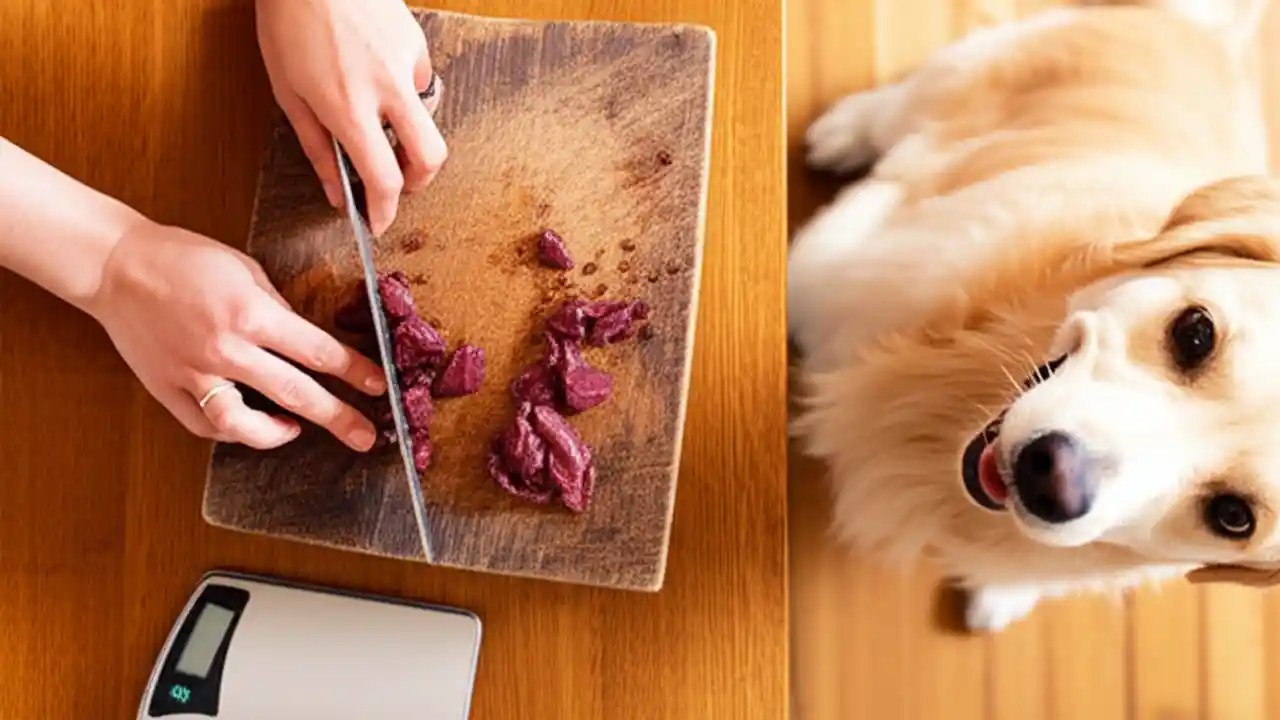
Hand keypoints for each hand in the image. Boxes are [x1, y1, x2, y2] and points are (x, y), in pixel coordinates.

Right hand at [90, 220, 386, 450]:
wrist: (116, 265)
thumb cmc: (183, 259)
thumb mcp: (245, 270)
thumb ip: (278, 308)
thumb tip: (304, 339)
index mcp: (250, 314)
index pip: (317, 352)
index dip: (354, 371)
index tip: (377, 385)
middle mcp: (225, 348)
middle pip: (295, 394)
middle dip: (338, 417)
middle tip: (365, 436)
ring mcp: (194, 373)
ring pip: (246, 424)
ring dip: (279, 434)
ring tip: (298, 431)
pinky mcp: (167, 389)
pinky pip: (207, 425)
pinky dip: (234, 432)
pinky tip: (253, 425)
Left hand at [257, 0, 446, 234]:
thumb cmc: (288, 21)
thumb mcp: (288, 92)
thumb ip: (316, 147)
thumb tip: (336, 193)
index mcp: (348, 107)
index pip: (384, 180)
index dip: (386, 211)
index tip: (380, 221)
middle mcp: (386, 89)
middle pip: (431, 158)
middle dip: (419, 182)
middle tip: (397, 185)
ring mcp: (407, 64)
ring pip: (426, 120)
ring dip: (407, 133)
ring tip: (375, 116)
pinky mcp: (416, 42)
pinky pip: (417, 82)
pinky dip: (401, 90)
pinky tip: (374, 72)